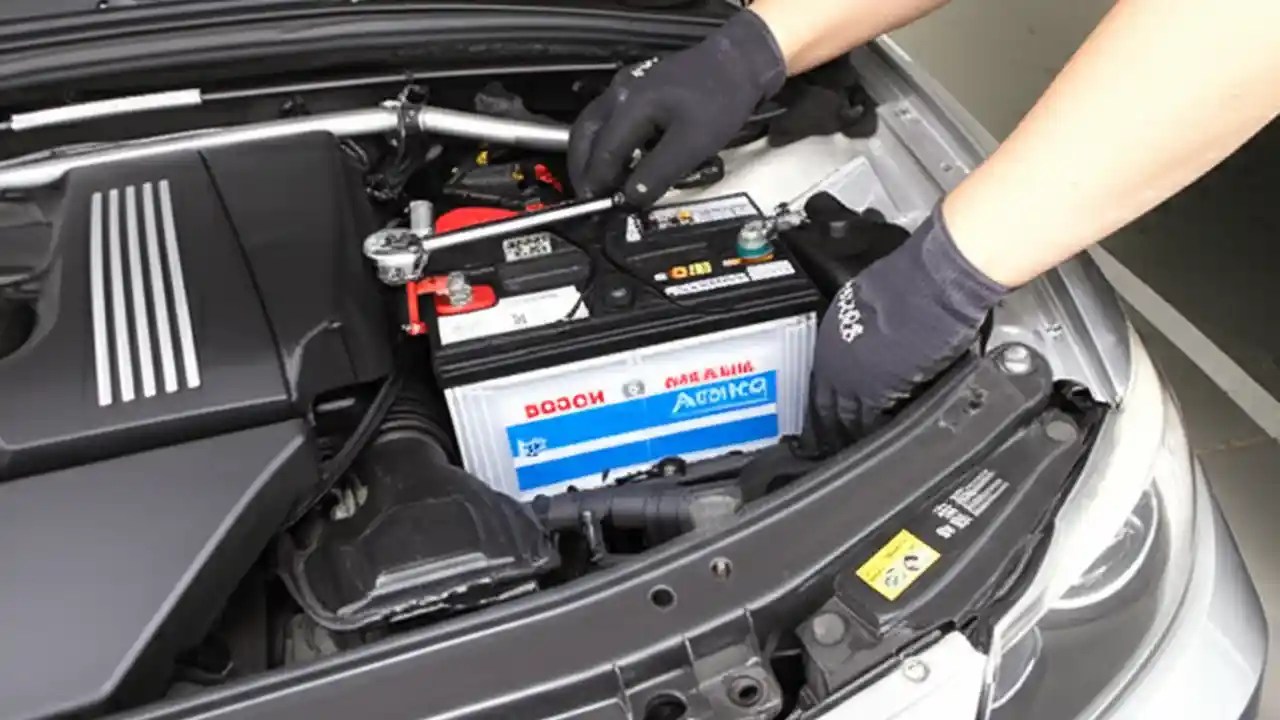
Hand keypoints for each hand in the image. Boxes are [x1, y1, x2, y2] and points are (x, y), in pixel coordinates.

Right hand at [568, 11, 786, 206]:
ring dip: (589, 154)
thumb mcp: (692, 143)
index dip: (597, 182)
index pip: (603, 153)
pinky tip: (617, 156)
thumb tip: (633, 197)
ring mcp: (627, 86)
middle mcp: (621, 93)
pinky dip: (603, 140)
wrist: (740, 61)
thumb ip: (658, 173)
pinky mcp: (638, 88)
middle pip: (585, 135)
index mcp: (631, 106)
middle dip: (581, 168)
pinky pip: (608, 117)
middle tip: (587, 196)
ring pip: (592, 125)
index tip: (596, 204)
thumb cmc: (721, 97)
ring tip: (597, 180)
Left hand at [804, 203, 1007, 451]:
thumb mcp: (867, 302)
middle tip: (827, 442)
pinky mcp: (879, 392)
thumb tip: (871, 338)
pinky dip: (873, 432)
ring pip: (846, 417)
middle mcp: (833, 359)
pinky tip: (874, 441)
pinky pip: (872, 420)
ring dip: (847, 433)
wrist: (929, 284)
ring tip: (849, 448)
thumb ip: (862, 328)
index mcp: (828, 335)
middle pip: (826, 404)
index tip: (822, 414)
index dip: (822, 400)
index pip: (818, 379)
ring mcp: (853, 379)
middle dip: (828, 424)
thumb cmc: (908, 282)